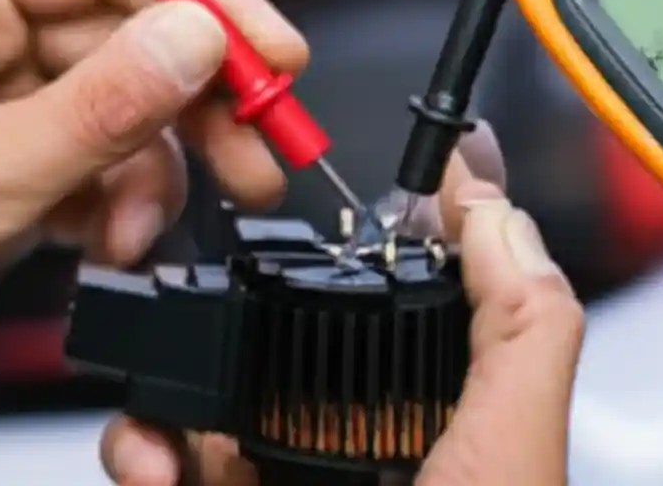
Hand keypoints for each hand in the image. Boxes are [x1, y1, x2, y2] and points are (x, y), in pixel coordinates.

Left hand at [0, 0, 307, 463]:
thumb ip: (98, 109)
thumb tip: (195, 40)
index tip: (266, 48)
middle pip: (123, 31)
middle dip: (194, 99)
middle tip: (258, 146)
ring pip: (120, 105)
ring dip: (154, 170)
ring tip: (146, 227)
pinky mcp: (2, 162)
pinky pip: (97, 160)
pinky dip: (118, 203)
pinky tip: (106, 243)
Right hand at [101, 125, 584, 485]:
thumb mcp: (513, 448)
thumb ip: (524, 325)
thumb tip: (497, 206)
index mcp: (435, 414)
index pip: (384, 307)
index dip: (345, 255)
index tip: (301, 203)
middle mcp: (357, 441)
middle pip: (274, 338)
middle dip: (226, 311)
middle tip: (197, 294)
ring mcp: (285, 475)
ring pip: (202, 392)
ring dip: (164, 383)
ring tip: (163, 403)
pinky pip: (161, 458)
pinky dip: (138, 450)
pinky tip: (153, 461)